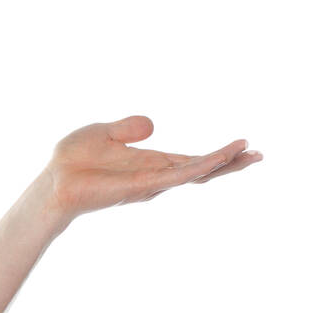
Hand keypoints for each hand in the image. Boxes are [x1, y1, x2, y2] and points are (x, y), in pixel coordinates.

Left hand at [45, 115, 262, 224]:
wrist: (54, 180)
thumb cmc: (73, 160)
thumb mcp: (104, 133)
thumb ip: (129, 128)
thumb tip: (153, 125)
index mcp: (151, 163)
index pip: (191, 160)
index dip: (217, 156)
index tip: (244, 146)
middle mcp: (155, 176)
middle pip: (201, 170)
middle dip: (230, 164)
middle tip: (259, 155)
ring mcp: (151, 183)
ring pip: (194, 174)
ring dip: (221, 164)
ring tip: (248, 154)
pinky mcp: (141, 187)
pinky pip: (175, 177)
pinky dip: (197, 168)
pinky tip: (215, 161)